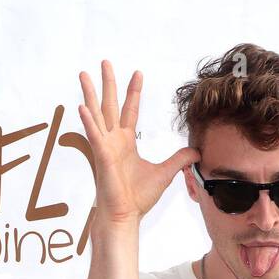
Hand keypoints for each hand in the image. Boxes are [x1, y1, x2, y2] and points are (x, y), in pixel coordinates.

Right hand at [77, 60, 198, 225]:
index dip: (134, 92)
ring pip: (96, 114)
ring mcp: (105, 147)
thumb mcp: (165, 172)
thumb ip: (179, 159)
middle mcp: (113, 141)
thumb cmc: (138, 198)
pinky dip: (87, 121)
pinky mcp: (101, 156)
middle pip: (109, 105)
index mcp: (125, 143)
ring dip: (90, 93)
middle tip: (105, 62)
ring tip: (84, 74)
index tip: (137, 73)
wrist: (126, 215)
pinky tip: (82, 106)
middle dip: (108, 83)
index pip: (130, 111)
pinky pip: (93, 135)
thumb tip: (196, 151)